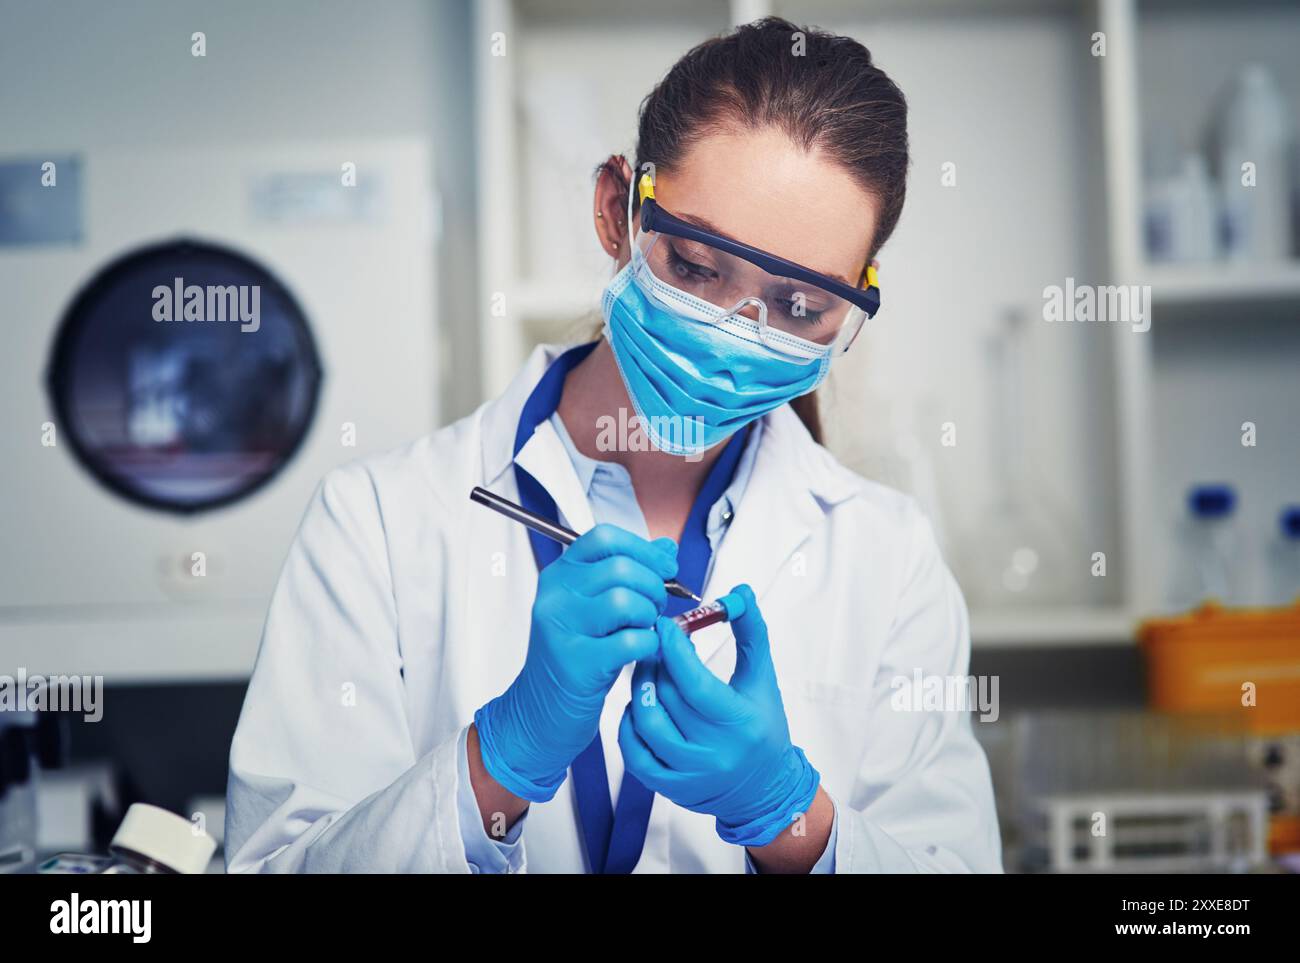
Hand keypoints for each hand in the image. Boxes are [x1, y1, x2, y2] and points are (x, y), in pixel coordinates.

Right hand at [474, 524, 677, 801]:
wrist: (540, 713)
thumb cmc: (575, 658)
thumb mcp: (598, 610)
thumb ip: (630, 575)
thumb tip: (666, 549)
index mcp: (560, 575)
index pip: (604, 538)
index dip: (643, 549)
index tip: (665, 568)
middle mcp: (555, 596)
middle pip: (620, 567)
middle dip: (653, 586)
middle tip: (656, 608)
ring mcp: (562, 628)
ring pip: (625, 601)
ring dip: (649, 616)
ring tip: (645, 630)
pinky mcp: (576, 662)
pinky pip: (629, 641)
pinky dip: (648, 645)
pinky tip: (643, 652)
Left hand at [618, 584, 818, 846]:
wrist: (764, 789)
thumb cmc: (763, 725)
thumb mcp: (762, 678)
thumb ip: (752, 632)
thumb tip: (739, 591)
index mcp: (740, 722)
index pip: (695, 683)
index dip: (673, 650)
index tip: (663, 625)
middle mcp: (714, 751)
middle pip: (667, 698)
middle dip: (657, 663)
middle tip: (654, 643)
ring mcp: (689, 773)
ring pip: (647, 724)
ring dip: (641, 690)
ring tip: (648, 671)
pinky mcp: (669, 788)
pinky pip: (634, 754)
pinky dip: (629, 725)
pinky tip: (639, 705)